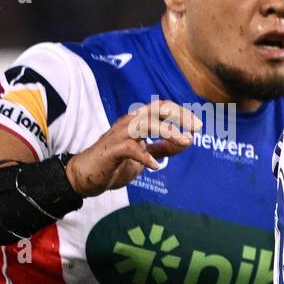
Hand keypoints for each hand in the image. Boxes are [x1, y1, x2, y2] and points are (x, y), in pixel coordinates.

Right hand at [67, 100, 198, 197]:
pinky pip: (130, 148)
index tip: (198, 125)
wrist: (85, 176)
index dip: (181, 112)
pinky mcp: (111, 150)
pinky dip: (145, 156)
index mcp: (138, 122)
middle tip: (197, 128)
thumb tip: (188, 141)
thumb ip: (164, 147)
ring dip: (167, 131)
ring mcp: (119, 135)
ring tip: (184, 141)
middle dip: (179, 115)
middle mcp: (129, 123)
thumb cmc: (115, 163)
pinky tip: (156, 166)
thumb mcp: (146, 154)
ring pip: (145, 124)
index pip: (162, 107)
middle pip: (156, 109)